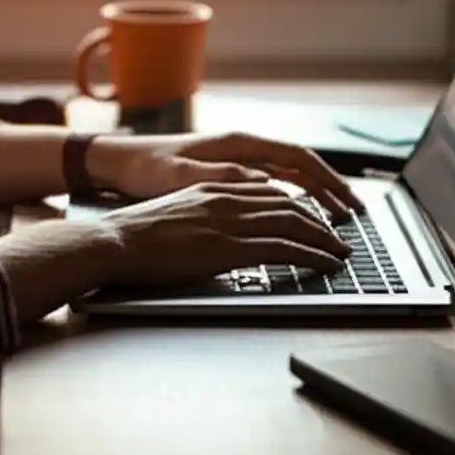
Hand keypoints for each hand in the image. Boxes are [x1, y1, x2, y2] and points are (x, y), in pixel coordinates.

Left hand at [86, 131, 364, 216]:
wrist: (117, 161)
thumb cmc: (146, 167)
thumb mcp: (182, 175)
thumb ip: (225, 179)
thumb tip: (267, 186)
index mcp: (240, 144)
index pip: (297, 158)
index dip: (326, 178)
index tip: (345, 199)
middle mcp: (245, 149)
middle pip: (302, 166)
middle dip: (331, 189)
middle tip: (354, 213)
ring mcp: (240, 160)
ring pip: (291, 176)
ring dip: (316, 195)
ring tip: (337, 216)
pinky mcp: (231, 174)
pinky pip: (276, 184)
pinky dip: (295, 198)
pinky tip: (302, 215)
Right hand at [96, 180, 350, 286]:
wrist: (113, 242)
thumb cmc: (136, 236)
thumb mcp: (177, 213)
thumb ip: (205, 215)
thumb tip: (221, 230)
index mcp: (216, 189)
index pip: (271, 192)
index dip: (298, 206)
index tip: (313, 219)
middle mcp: (229, 199)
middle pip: (290, 205)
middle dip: (319, 222)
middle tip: (337, 238)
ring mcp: (231, 222)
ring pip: (294, 224)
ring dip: (324, 240)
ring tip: (340, 254)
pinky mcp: (230, 247)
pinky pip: (283, 249)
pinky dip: (312, 256)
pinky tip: (326, 265)